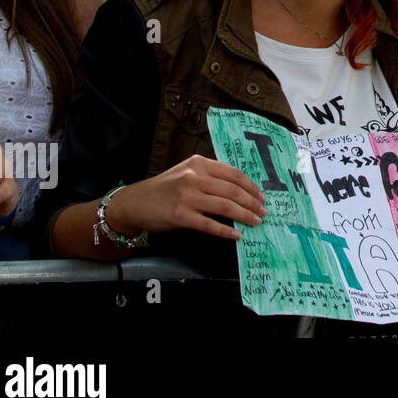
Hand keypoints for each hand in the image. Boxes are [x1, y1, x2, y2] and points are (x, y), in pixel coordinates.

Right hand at [103, 154, 265, 241]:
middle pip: (232, 190)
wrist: (135, 202)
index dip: (251, 186)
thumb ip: (210, 177)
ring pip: (225, 206)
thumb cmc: (165, 189)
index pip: (233, 174)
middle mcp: (194, 177)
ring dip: (244, 215)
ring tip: (255, 222)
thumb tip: (240, 191)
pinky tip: (236, 234)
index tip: (261, 197)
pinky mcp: (180, 215)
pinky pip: (209, 224)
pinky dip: (225, 230)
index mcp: (199, 164)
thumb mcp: (187, 173)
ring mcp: (187, 196)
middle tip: (263, 212)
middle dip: (252, 203)